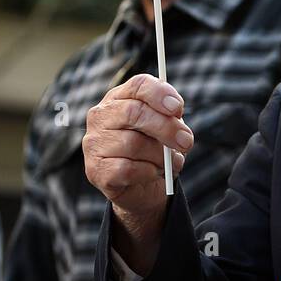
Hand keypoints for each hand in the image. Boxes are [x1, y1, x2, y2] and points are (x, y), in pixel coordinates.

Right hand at [83, 74, 191, 271]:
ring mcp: (93, 147)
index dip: (159, 93)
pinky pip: (126, 168)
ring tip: (171, 164)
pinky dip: (147, 174)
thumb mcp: (167, 133)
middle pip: (133, 113)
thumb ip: (169, 118)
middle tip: (187, 142)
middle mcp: (99, 119)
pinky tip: (152, 177)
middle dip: (166, 128)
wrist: (145, 196)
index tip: (180, 107)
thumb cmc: (158, 156)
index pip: (136, 85)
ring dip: (160, 156)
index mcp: (118, 100)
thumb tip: (177, 113)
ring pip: (132, 142)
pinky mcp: (96, 173)